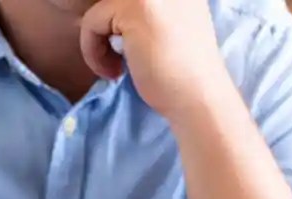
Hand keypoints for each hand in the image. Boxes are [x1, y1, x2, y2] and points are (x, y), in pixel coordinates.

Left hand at [79, 0, 234, 120]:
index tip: (125, 51)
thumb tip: (108, 20)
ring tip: (117, 69)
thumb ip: (142, 16)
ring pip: (99, 10)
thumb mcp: (165, 30)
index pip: (123, 6)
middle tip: (119, 61)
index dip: (118, 29)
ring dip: (98, 43)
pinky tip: (115, 72)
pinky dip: (93, 52)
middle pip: (110, 6)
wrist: (199, 97)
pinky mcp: (134, 7)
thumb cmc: (181, 74)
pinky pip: (92, 23)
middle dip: (105, 31)